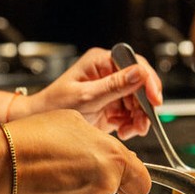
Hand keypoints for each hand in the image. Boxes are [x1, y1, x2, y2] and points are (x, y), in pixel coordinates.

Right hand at [4, 109, 151, 193]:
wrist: (0, 163)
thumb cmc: (32, 138)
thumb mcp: (74, 120)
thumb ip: (99, 140)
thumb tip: (104, 150)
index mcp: (112, 159)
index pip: (143, 181)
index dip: (134, 177)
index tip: (128, 176)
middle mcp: (103, 185)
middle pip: (113, 187)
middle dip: (99, 176)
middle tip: (74, 161)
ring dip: (79, 186)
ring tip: (53, 169)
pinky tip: (44, 183)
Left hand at [24, 47, 163, 139]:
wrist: (39, 123)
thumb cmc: (54, 105)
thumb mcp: (86, 96)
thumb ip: (114, 86)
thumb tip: (139, 73)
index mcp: (101, 61)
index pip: (134, 64)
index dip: (148, 81)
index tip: (155, 99)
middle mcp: (109, 73)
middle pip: (140, 85)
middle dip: (144, 106)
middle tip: (142, 123)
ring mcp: (112, 90)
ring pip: (139, 102)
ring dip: (139, 118)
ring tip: (131, 131)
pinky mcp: (112, 107)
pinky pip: (131, 114)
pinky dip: (132, 125)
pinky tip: (124, 132)